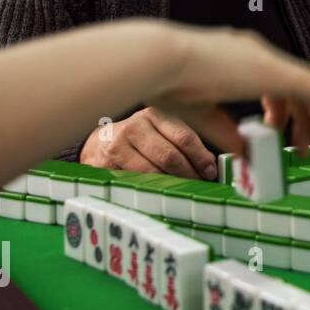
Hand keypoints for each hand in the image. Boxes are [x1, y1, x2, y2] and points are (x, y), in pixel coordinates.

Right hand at [81, 106, 218, 178]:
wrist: (98, 143)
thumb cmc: (140, 140)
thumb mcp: (161, 133)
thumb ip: (184, 144)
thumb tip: (211, 166)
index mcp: (154, 116)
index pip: (184, 137)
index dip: (201, 157)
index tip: (211, 172)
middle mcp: (135, 127)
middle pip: (169, 156)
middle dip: (188, 174)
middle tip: (198, 185)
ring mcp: (118, 145)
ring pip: (152, 172)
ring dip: (171, 185)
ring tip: (182, 191)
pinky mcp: (105, 164)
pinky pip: (134, 182)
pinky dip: (150, 190)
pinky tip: (159, 193)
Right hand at [82, 26, 309, 171]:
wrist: (159, 60)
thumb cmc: (163, 83)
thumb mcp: (200, 113)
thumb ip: (225, 132)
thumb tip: (245, 153)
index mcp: (235, 57)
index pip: (270, 80)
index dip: (279, 106)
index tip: (278, 129)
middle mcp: (254, 53)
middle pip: (293, 84)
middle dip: (301, 116)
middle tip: (303, 145)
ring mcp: (265, 59)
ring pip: (307, 85)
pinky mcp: (273, 70)